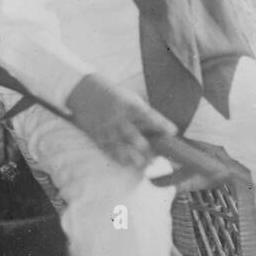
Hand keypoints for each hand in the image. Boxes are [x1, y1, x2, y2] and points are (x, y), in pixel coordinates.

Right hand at [66, 76, 244, 190]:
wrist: (82, 90)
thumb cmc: (112, 94)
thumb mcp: (130, 98)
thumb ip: (142, 113)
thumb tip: (158, 129)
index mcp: (130, 105)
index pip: (149, 116)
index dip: (161, 124)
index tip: (173, 131)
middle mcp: (119, 118)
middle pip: (135, 137)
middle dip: (146, 149)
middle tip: (156, 158)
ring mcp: (107, 128)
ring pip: (122, 148)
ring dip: (134, 158)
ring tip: (144, 165)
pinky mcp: (97, 135)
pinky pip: (109, 150)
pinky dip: (119, 158)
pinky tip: (127, 164)